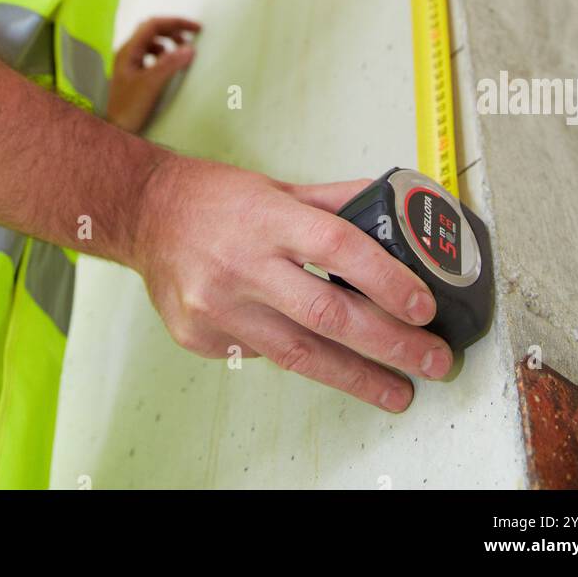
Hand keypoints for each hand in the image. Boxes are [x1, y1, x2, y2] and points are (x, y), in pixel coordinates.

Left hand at [107, 16, 200, 133]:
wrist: (112, 131)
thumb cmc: (126, 109)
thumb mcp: (150, 85)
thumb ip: (169, 64)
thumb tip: (189, 48)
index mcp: (128, 50)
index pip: (154, 24)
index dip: (176, 23)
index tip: (196, 29)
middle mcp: (127, 54)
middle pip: (151, 30)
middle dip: (173, 30)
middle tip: (192, 37)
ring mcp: (128, 64)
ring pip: (150, 43)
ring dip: (168, 43)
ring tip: (182, 51)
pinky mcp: (132, 76)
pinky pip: (149, 57)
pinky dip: (163, 56)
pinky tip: (168, 66)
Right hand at [131, 155, 453, 411]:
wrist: (145, 213)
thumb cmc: (215, 198)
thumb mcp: (279, 187)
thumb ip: (336, 202)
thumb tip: (397, 210)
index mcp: (267, 219)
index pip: (339, 248)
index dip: (387, 280)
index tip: (424, 307)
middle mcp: (241, 264)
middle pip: (328, 314)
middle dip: (391, 344)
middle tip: (432, 361)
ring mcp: (218, 307)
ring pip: (300, 354)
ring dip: (358, 376)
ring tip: (398, 389)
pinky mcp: (201, 337)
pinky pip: (264, 356)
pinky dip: (300, 357)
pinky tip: (323, 358)